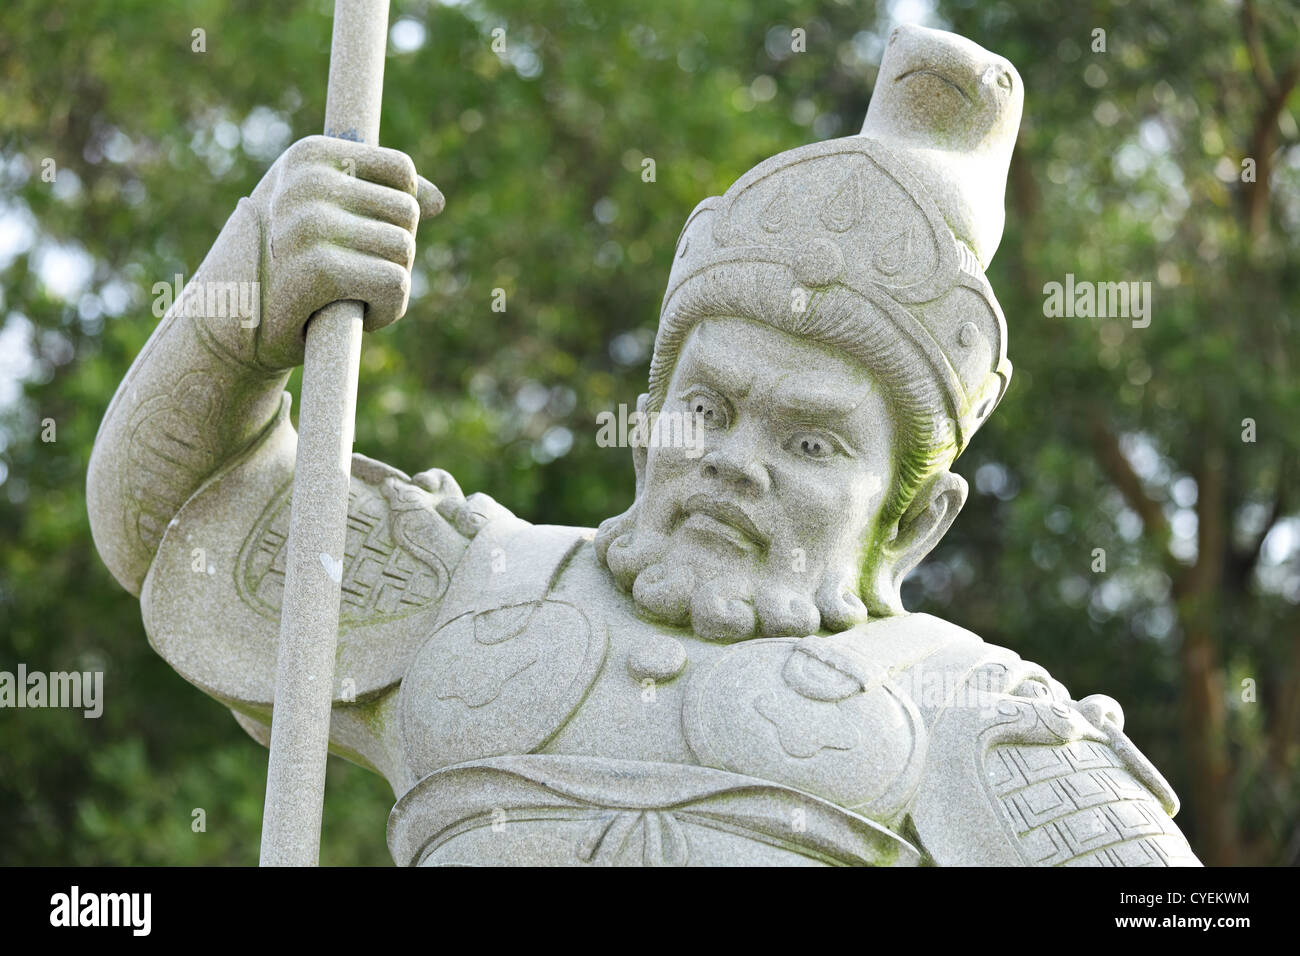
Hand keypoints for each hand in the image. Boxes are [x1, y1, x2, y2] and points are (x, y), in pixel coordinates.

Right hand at [249, 135, 443, 369]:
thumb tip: (437, 201)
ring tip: (349, 293)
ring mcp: (311, 224)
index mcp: (310, 155)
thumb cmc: (284, 261)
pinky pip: (395, 285)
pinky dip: (388, 309)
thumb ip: (378, 195)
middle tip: (352, 272)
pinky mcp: (321, 271)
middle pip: (408, 213)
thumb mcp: (322, 210)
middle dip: (392, 251)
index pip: (401, 170)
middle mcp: (308, 182)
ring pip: (404, 250)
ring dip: (389, 283)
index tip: (361, 234)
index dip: (396, 211)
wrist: (231, 322)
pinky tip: (358, 315)